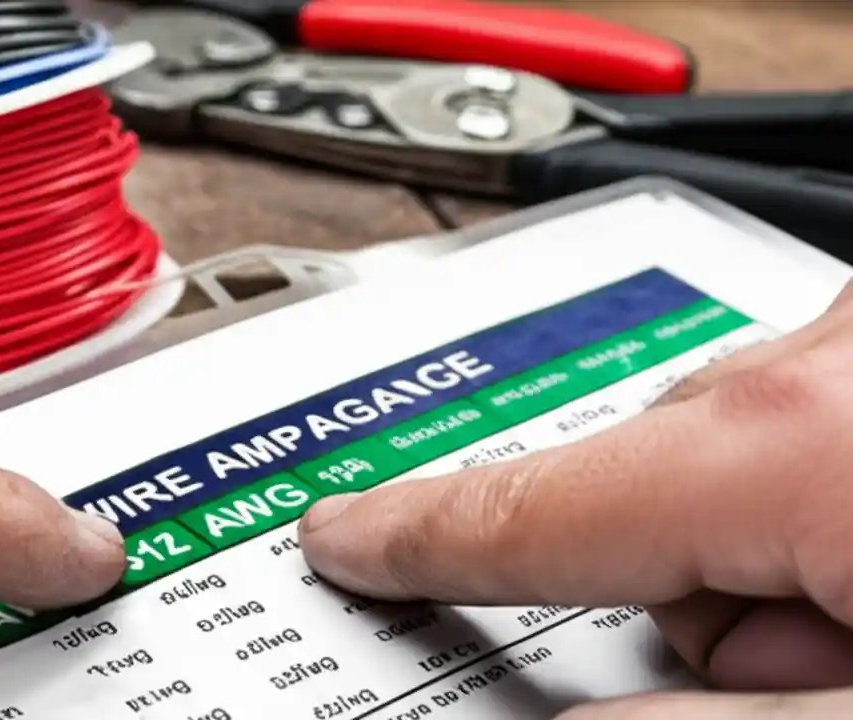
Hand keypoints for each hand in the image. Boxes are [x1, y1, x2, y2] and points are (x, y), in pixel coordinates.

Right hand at [300, 283, 852, 717]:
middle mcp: (834, 350)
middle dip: (701, 590)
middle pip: (648, 490)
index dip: (423, 535)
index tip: (347, 537)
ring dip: (786, 552)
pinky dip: (832, 497)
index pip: (539, 508)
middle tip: (824, 661)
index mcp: (802, 440)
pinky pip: (813, 418)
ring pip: (739, 459)